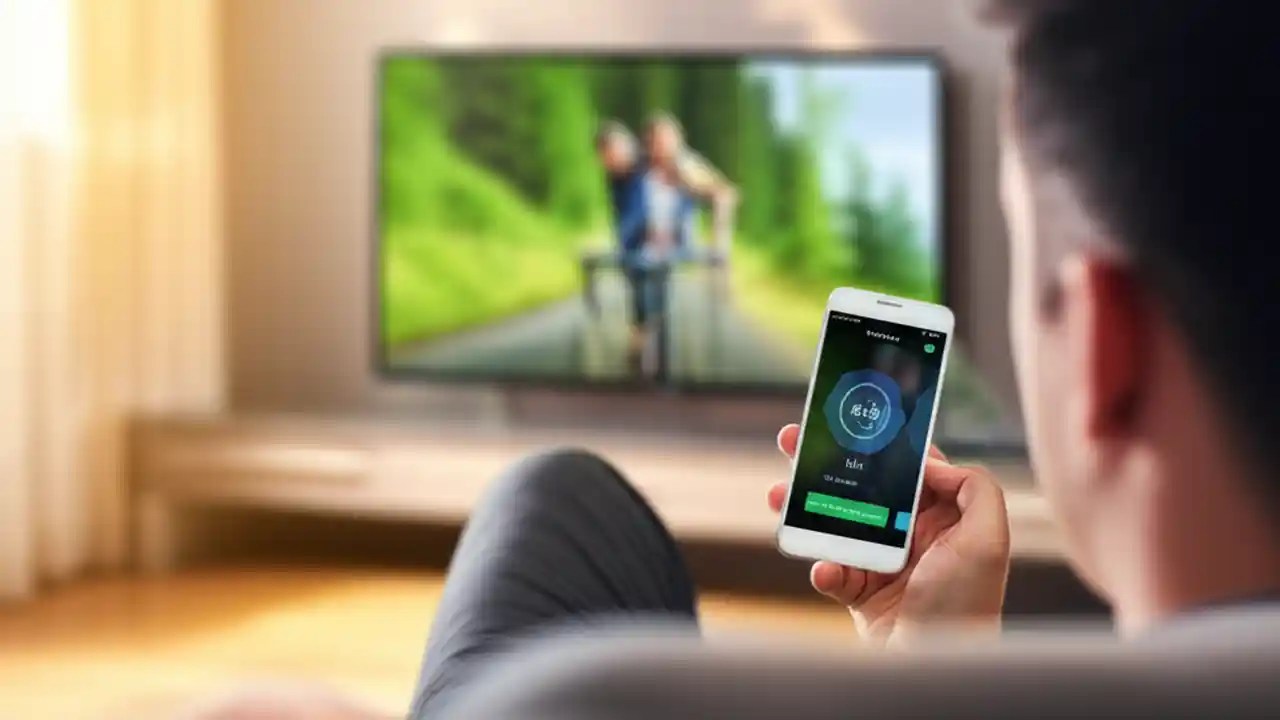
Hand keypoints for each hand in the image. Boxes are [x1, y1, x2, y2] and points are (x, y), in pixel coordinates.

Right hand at [770, 424, 1010, 646]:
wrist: (935, 668)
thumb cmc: (966, 607)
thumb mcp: (989, 540)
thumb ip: (975, 487)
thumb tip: (932, 462)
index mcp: (944, 518)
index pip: (910, 468)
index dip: (881, 444)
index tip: (851, 422)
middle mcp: (913, 535)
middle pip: (863, 488)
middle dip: (826, 465)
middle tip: (792, 442)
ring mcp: (882, 562)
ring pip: (836, 522)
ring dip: (803, 507)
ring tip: (778, 496)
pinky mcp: (858, 591)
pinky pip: (830, 568)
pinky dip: (821, 567)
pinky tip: (824, 568)